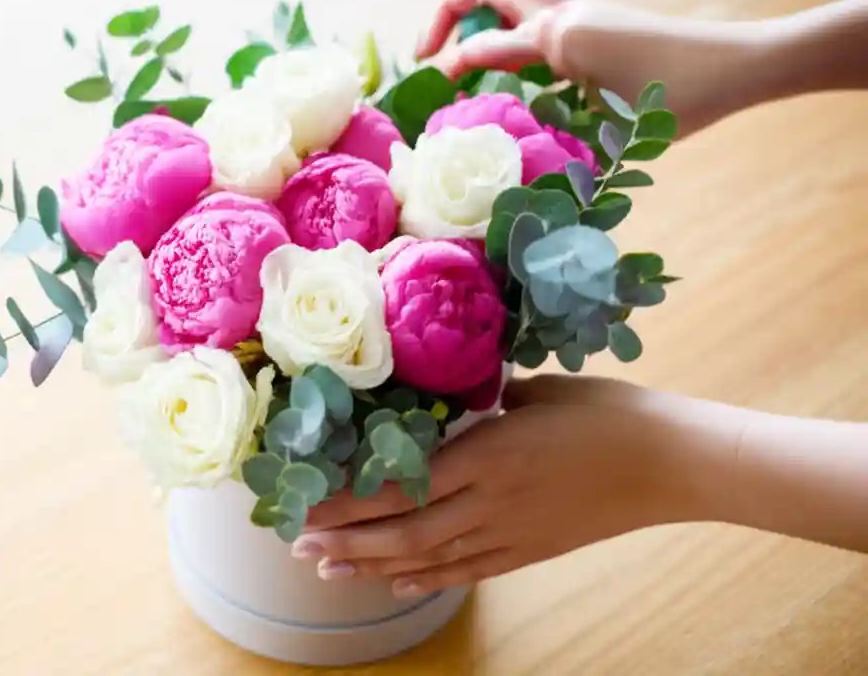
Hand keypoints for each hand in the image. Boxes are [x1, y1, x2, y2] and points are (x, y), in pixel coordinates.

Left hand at [294, 376, 732, 597]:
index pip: (400, 484)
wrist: (672, 463)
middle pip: (402, 530)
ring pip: (427, 557)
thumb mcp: (537, 390)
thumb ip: (483, 401)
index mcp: (488, 453)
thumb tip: (444, 399)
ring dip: (372, 565)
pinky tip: (394, 581)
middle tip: (299, 544)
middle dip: (345, 539)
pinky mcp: (530, 551)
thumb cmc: (607, 414)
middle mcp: (490, 501)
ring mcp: (510, 533)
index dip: (348, 499)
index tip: (307, 502)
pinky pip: (467, 571)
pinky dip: (425, 577)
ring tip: (328, 570)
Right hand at [415, 0, 775, 135]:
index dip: (447, 70)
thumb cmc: (677, 99)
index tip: (428, 97)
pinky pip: (536, 10)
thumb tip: (510, 157)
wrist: (739, 65)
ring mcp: (581, 10)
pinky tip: (514, 71)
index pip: (481, 47)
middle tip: (429, 53)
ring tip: (464, 59)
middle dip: (447, 14)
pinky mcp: (597, 19)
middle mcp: (563, 13)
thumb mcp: (605, 126)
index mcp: (557, 35)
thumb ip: (549, 130)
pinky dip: (510, 27)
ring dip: (479, 15)